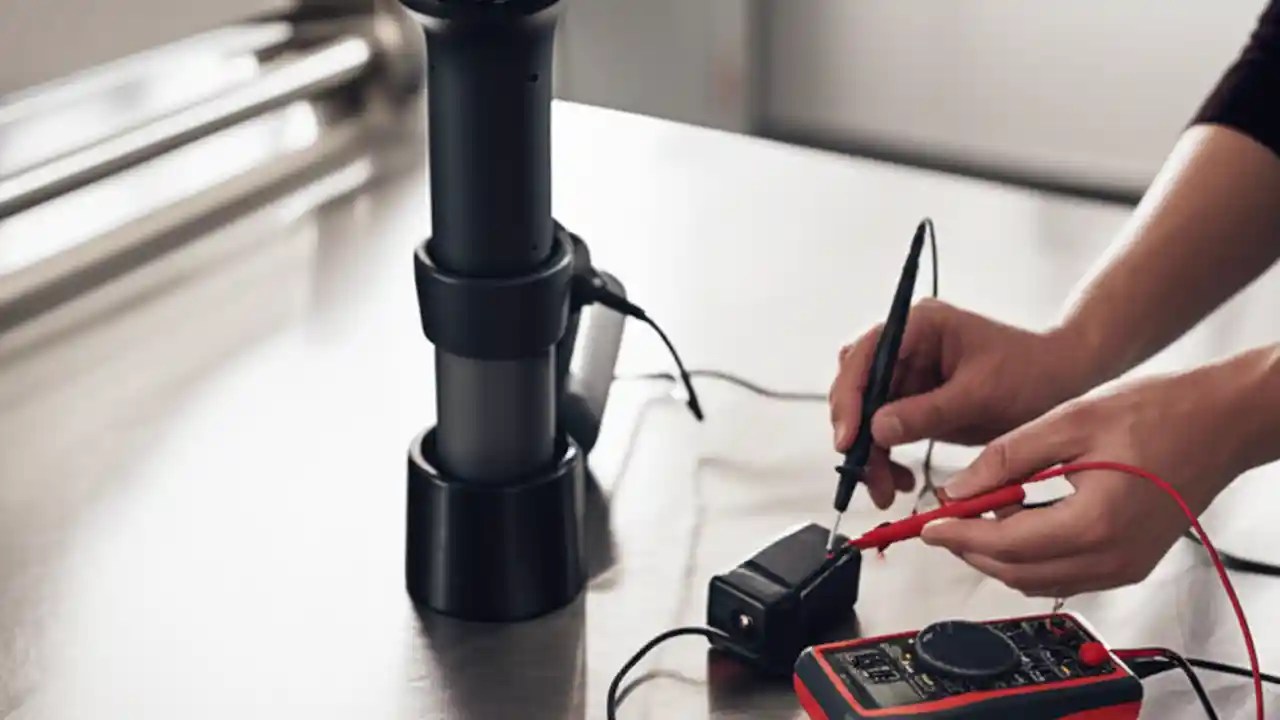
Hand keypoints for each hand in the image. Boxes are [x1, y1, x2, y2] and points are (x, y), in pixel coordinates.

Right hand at [829, 299, 1095, 508]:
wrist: (1065, 381)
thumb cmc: (1032, 374)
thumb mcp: (981, 395)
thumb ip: (927, 411)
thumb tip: (875, 430)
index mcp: (919, 325)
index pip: (864, 357)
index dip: (850, 399)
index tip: (849, 441)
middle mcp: (905, 344)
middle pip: (858, 389)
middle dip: (858, 436)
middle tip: (867, 477)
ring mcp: (908, 372)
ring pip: (867, 415)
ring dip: (871, 454)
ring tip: (887, 491)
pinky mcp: (915, 399)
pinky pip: (885, 430)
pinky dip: (886, 457)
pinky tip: (900, 481)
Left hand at [920, 350, 1276, 596]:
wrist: (1220, 422)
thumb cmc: (1157, 413)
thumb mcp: (1068, 421)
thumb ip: (1007, 457)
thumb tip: (958, 489)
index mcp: (1096, 524)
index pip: (1006, 545)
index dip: (959, 536)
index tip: (924, 525)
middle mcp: (1112, 558)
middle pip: (1017, 573)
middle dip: (971, 549)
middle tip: (939, 520)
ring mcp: (1124, 567)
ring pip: (1038, 580)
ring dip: (998, 555)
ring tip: (972, 515)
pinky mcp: (1130, 563)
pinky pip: (1064, 573)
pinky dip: (1029, 555)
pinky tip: (1013, 519)